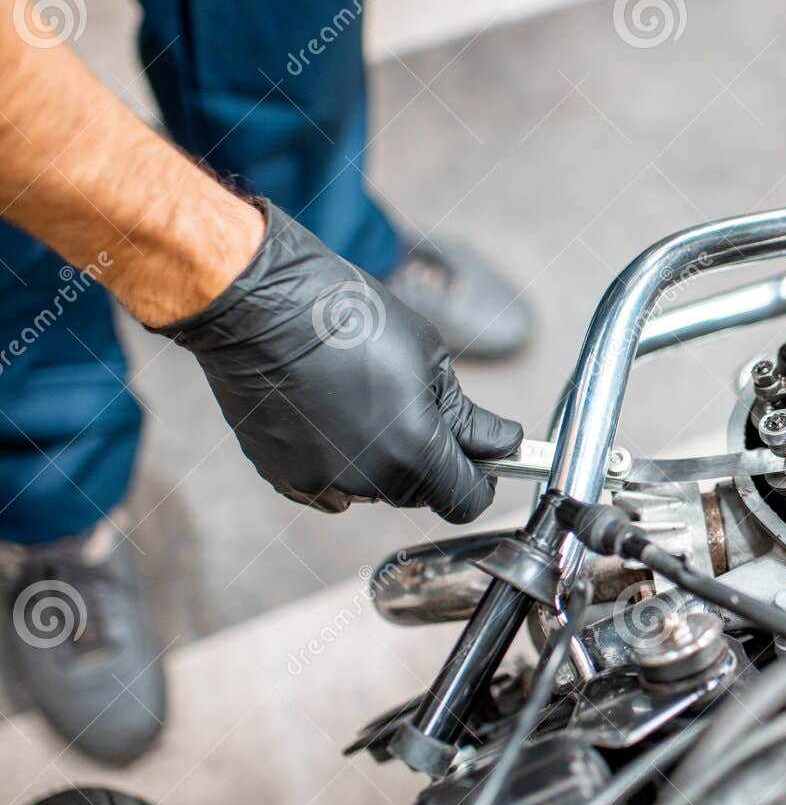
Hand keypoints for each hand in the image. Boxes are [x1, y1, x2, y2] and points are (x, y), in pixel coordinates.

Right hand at [157, 201, 522, 522]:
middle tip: (415, 405)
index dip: (482, 478)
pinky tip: (328, 413)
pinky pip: (330, 484)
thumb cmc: (350, 317)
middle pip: (421, 493)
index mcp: (414, 451)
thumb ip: (466, 417)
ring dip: (382, 459)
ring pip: (374, 488)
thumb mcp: (430, 359)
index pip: (468, 500)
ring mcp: (322, 482)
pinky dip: (339, 459)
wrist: (263, 304)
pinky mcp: (284, 477)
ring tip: (362, 398)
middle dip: (430, 460)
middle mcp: (368, 480)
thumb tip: (501, 444)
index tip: (482, 455)